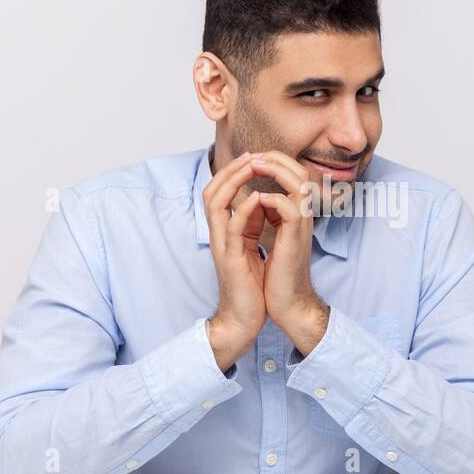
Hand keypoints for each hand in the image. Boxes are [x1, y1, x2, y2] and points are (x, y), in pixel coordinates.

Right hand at [203, 150, 267, 371]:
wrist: (245, 319)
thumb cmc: (251, 286)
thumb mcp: (252, 247)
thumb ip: (252, 225)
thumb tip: (260, 202)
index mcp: (226, 232)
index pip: (220, 193)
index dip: (233, 173)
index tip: (253, 158)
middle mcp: (219, 235)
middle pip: (212, 191)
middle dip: (230, 169)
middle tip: (250, 154)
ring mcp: (222, 246)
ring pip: (215, 204)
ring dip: (232, 181)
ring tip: (249, 165)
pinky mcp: (230, 259)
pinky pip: (231, 229)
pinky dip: (242, 210)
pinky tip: (256, 198)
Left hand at [249, 151, 330, 356]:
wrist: (287, 303)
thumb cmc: (276, 274)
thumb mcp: (270, 236)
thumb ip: (266, 214)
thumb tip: (255, 195)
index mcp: (296, 213)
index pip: (293, 173)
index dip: (273, 161)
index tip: (249, 160)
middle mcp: (303, 216)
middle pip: (300, 171)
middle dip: (275, 158)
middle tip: (251, 156)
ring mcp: (302, 226)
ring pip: (300, 183)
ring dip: (275, 170)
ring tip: (254, 166)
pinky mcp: (296, 239)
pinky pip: (291, 208)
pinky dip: (273, 199)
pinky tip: (257, 200)